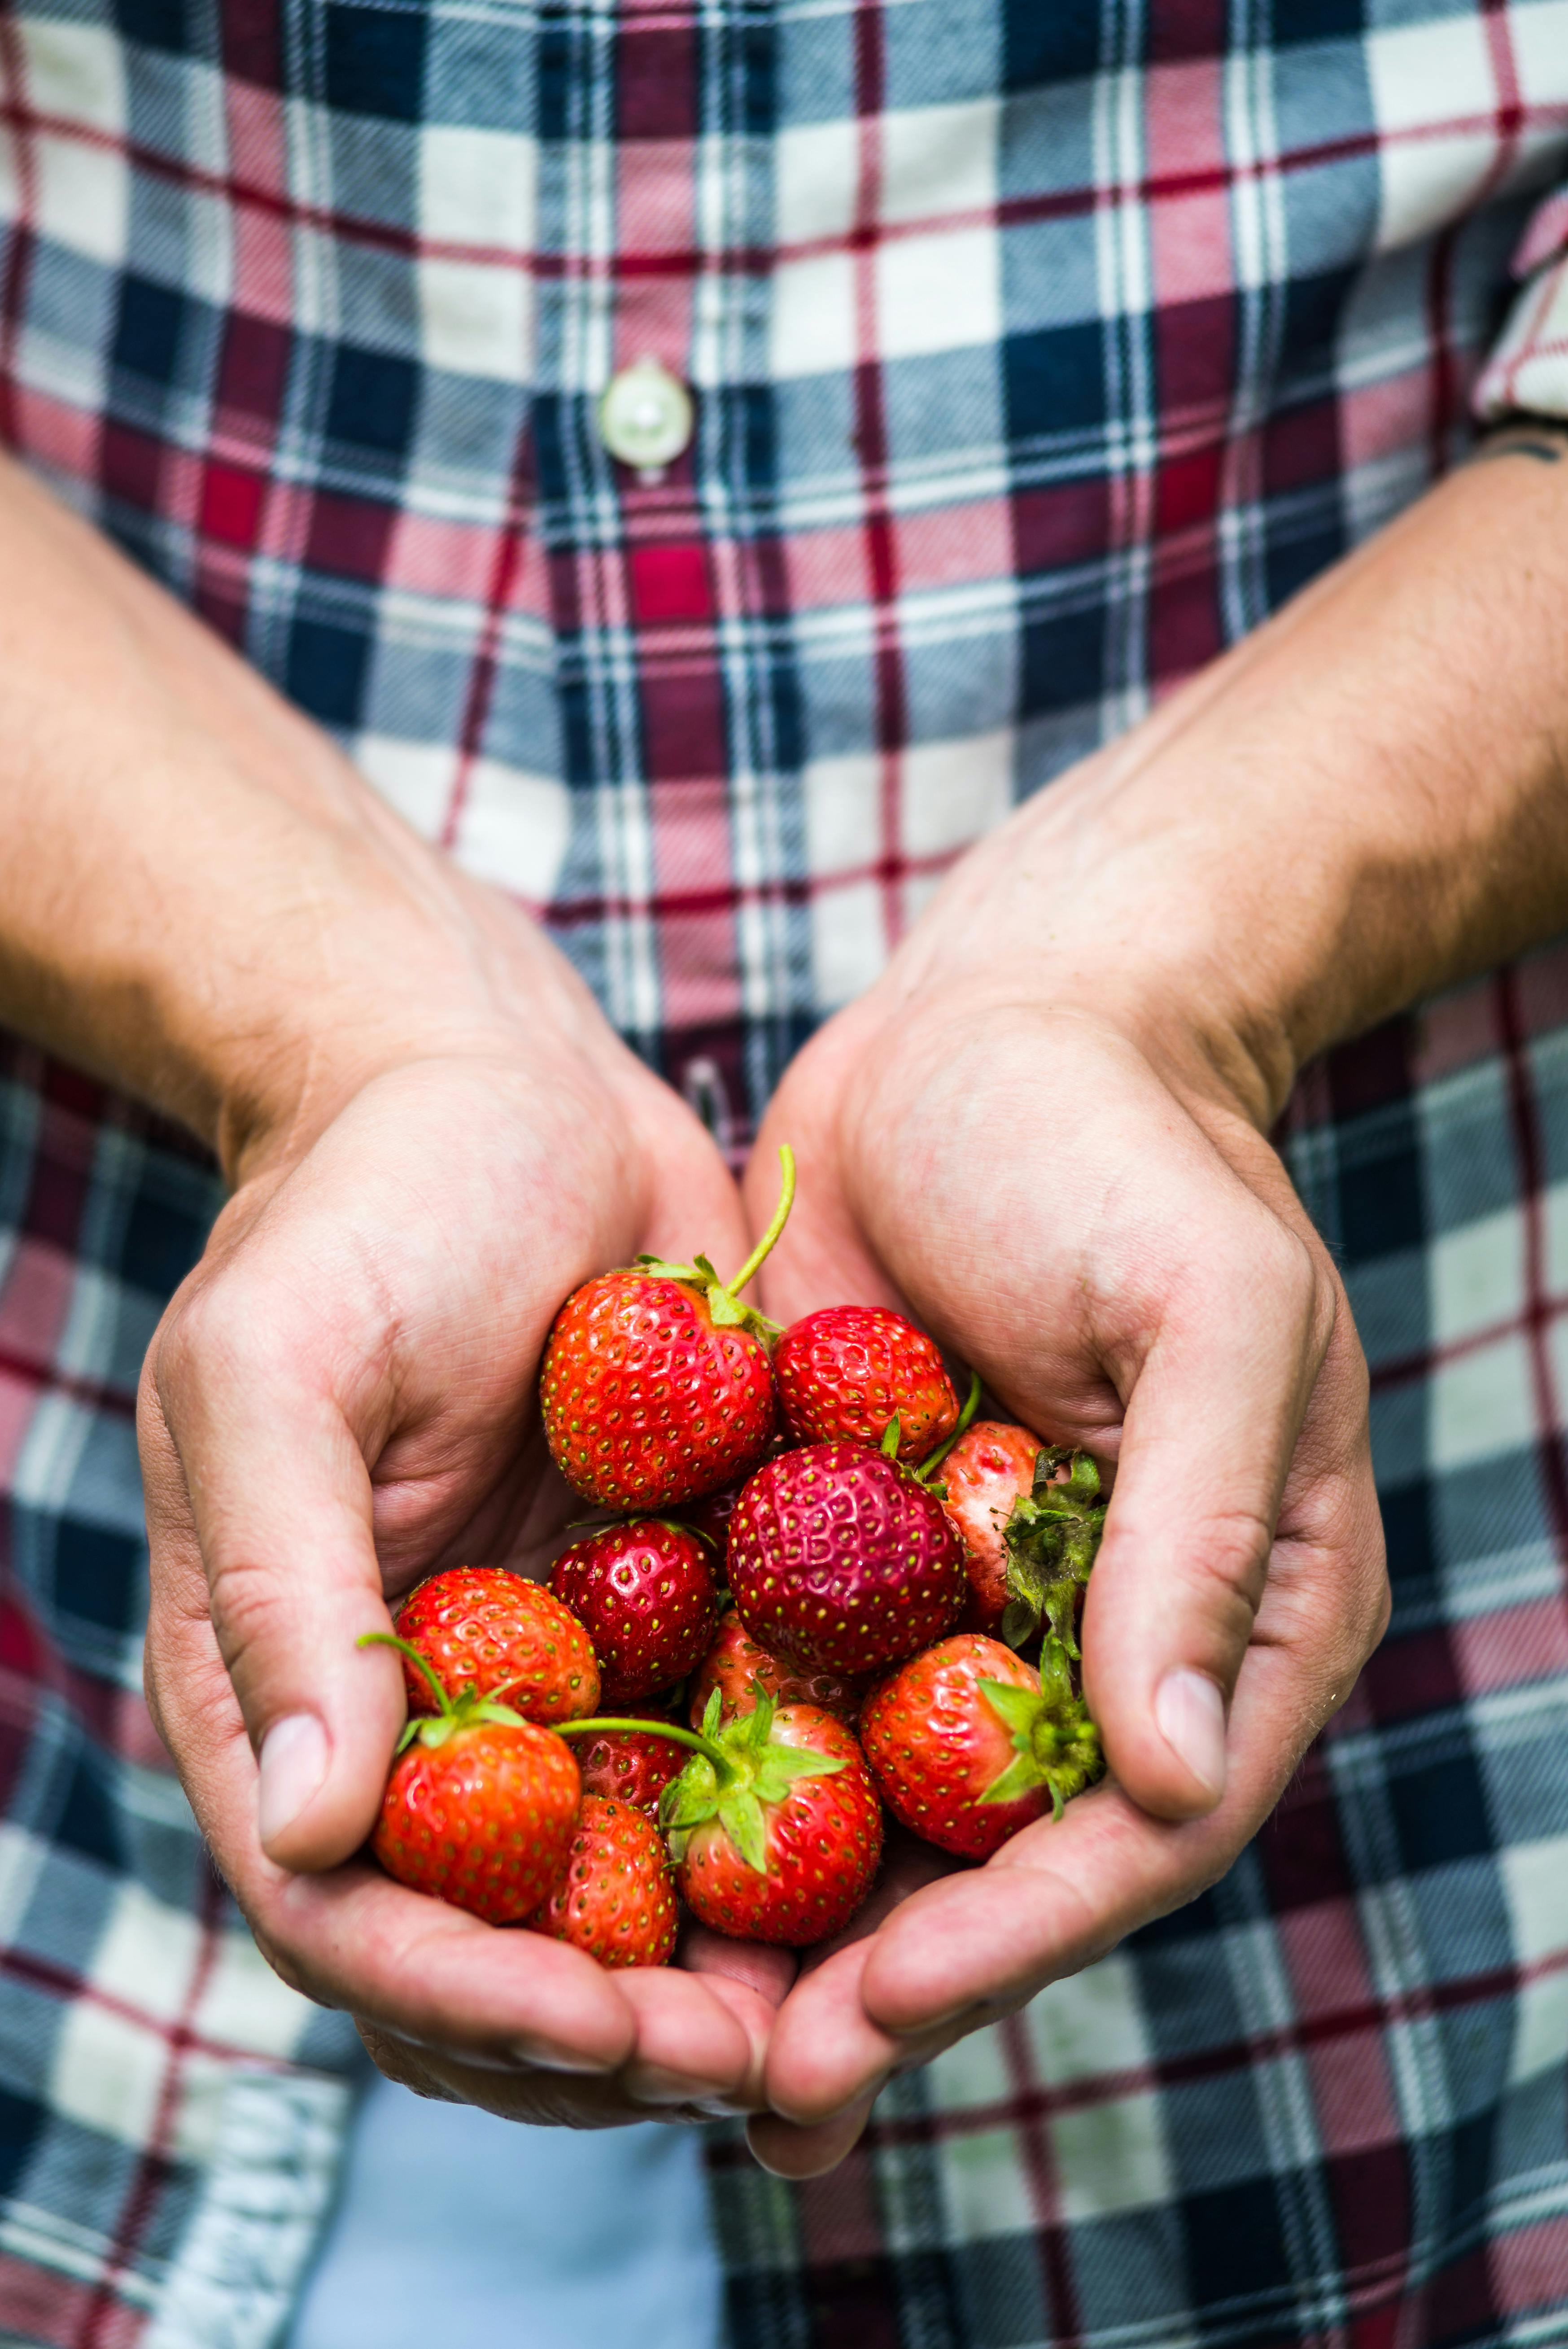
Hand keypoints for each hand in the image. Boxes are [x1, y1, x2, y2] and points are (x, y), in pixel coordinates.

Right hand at [139, 938, 791, 2127]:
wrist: (505, 1085)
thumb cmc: (367, 1202)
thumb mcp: (277, 1367)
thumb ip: (282, 1587)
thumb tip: (307, 1823)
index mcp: (288, 1684)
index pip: (349, 1911)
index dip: (468, 1996)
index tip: (610, 2027)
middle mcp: (418, 1711)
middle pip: (496, 1941)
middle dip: (617, 2024)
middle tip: (766, 2062)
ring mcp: (551, 1672)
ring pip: (624, 1887)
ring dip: (723, 1971)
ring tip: (852, 2019)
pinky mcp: (667, 1610)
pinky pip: (729, 1756)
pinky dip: (795, 1837)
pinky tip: (905, 1873)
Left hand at [738, 807, 1388, 2171]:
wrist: (1000, 1022)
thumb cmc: (1126, 1147)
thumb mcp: (1210, 1315)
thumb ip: (1195, 1535)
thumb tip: (1164, 1775)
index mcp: (1233, 1611)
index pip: (1131, 1826)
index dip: (1012, 1936)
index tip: (871, 2011)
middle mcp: (1107, 1635)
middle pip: (1001, 1854)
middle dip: (881, 1974)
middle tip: (742, 2083)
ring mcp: (973, 1601)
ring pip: (886, 1806)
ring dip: (788, 1924)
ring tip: (658, 2038)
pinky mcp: (858, 1547)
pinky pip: (795, 1690)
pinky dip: (724, 1782)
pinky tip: (615, 1860)